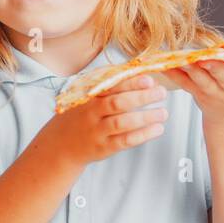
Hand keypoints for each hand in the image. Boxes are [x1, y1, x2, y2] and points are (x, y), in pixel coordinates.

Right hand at [44, 73, 168, 166]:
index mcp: (88, 98)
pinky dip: (143, 135)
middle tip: (161, 93)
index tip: (149, 79)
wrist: (60, 145)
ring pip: (122, 123)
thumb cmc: (79, 117)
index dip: (131, 83)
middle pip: (117, 103)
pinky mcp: (103, 147)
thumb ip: (107, 87)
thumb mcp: (85, 99)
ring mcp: (97, 131)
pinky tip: (157, 129)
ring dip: (145, 117)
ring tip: (163, 113)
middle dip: (141, 97)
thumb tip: (139, 74)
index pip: (111, 87)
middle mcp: (91, 113)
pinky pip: (125, 141)